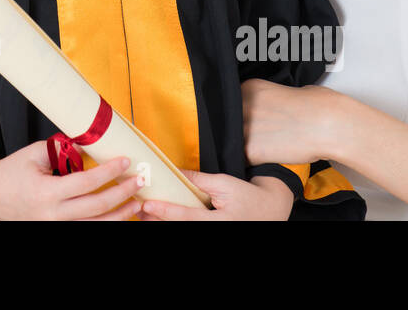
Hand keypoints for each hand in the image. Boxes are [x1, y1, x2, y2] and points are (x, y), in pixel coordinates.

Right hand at [0, 142, 143, 220]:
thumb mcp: (35, 153)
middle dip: (123, 194)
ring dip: (120, 214)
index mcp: (46, 193)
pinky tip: (117, 214)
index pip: (86, 183)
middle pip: (97, 208)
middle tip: (139, 181)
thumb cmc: (12, 171)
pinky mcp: (55, 229)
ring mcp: (54, 226)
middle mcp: (52, 215)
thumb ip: (63, 150)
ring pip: (95, 225)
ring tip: (137, 203)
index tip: (125, 161)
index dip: (109, 172)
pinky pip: (85, 228)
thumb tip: (91, 145)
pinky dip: (104, 222)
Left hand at [139, 170, 292, 220]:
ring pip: (183, 229)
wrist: (269, 211)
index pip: (187, 217)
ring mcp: (212, 234)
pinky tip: (160, 217)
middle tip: (138, 209)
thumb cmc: (249, 197)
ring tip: (143, 214)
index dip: (166, 210)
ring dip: (162, 222)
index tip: (148, 204)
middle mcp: (215, 231)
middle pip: (181, 227)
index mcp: (220, 222)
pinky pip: (190, 228)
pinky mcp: (210, 233)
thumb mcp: (223, 184)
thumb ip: (198, 180)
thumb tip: (175, 172)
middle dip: (158, 219)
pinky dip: (175, 221)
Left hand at [242, 79, 342, 165]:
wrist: (329, 124)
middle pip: (231, 124)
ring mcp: (242, 127)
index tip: (259, 124)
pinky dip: (254, 162)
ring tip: (270, 148)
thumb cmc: (320, 106)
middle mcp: (240, 104)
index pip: (234, 106)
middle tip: (264, 138)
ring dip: (246, 147)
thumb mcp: (289, 90)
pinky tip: (270, 158)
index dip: (246, 118)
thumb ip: (273, 99)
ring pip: (234, 142)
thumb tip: (273, 107)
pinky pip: (243, 160)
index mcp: (249, 87)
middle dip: (244, 132)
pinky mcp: (250, 150)